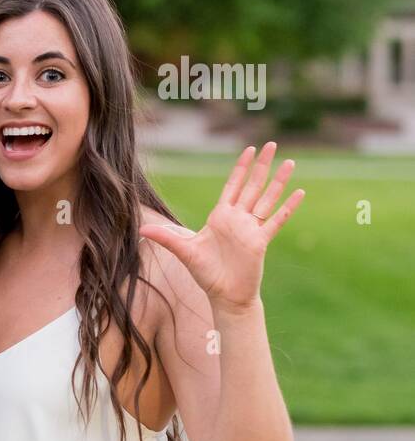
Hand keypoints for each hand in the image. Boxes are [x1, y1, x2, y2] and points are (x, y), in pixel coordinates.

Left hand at [139, 142, 304, 314]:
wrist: (224, 295)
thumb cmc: (205, 273)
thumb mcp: (183, 251)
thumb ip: (165, 237)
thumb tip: (141, 229)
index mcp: (220, 216)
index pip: (232, 185)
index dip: (240, 168)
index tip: (249, 149)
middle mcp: (237, 219)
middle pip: (252, 186)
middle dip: (262, 166)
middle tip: (272, 144)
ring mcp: (251, 229)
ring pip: (267, 199)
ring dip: (278, 181)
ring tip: (289, 162)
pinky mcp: (260, 241)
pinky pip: (276, 220)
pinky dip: (288, 207)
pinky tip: (299, 192)